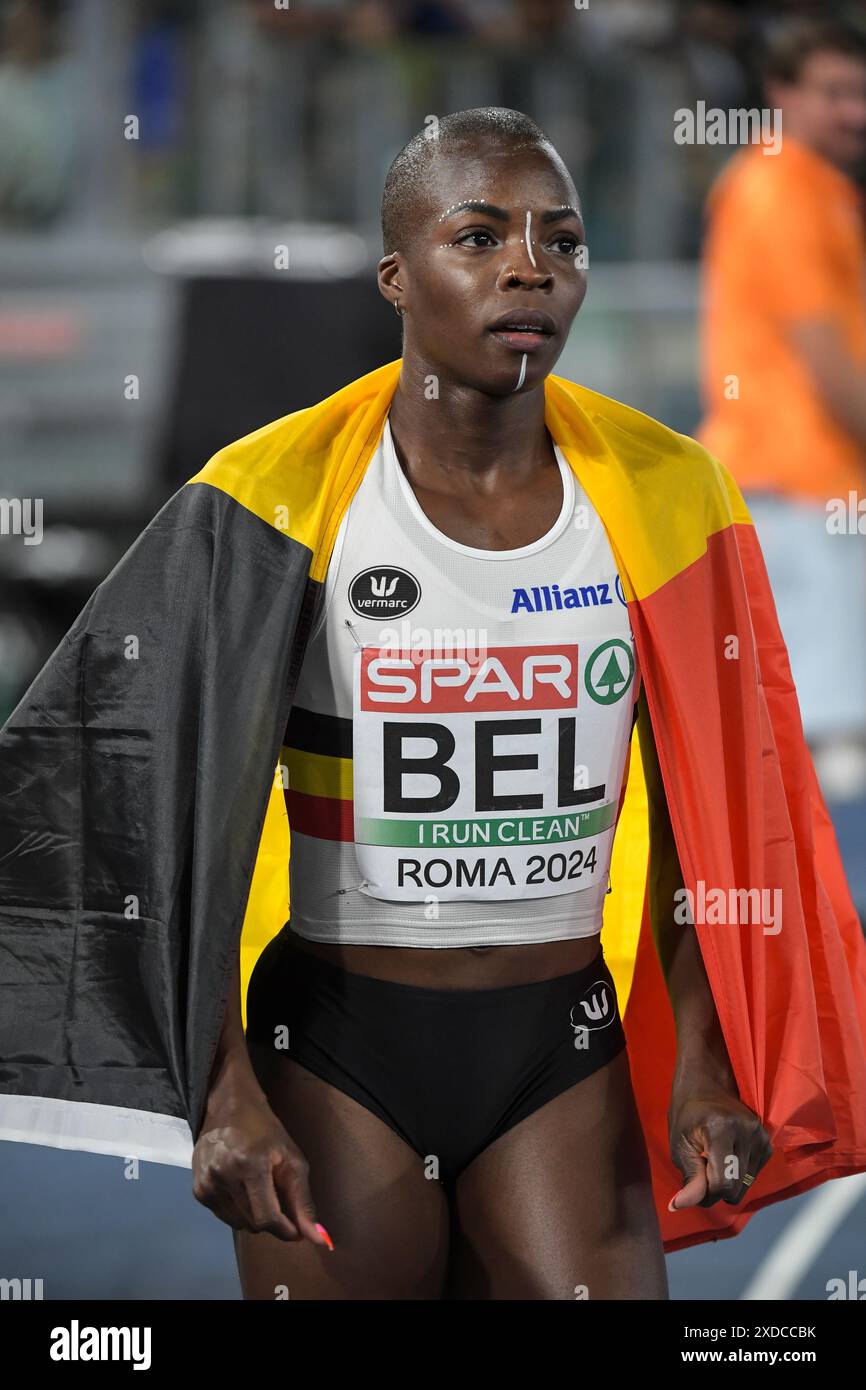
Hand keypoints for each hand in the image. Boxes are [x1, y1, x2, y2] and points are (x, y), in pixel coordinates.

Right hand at [192, 1092, 332, 1246]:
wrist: (228, 1109)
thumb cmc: (266, 1132)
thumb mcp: (292, 1160)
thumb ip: (303, 1201)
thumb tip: (317, 1238)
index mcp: (250, 1164)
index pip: (267, 1217)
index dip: (285, 1230)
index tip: (297, 1231)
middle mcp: (223, 1176)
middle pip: (253, 1223)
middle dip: (273, 1221)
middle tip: (280, 1202)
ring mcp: (206, 1184)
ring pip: (239, 1224)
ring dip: (255, 1217)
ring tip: (261, 1192)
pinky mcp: (198, 1191)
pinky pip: (225, 1218)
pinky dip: (239, 1213)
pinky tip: (243, 1191)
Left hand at [667, 1080, 772, 1210]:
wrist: (707, 1086)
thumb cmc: (687, 1115)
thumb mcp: (680, 1145)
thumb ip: (688, 1178)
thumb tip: (678, 1207)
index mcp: (722, 1128)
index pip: (722, 1183)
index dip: (705, 1193)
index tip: (693, 1181)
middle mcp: (747, 1131)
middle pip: (735, 1188)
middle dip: (715, 1189)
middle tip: (701, 1168)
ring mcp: (761, 1136)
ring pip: (744, 1186)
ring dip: (726, 1182)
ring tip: (713, 1158)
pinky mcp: (767, 1143)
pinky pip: (752, 1177)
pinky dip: (737, 1175)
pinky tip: (727, 1156)